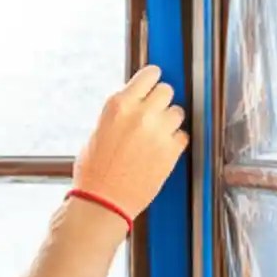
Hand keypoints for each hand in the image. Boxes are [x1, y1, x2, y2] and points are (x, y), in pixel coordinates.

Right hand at [73, 65, 187, 218]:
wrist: (103, 201)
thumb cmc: (94, 171)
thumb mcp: (99, 131)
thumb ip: (120, 115)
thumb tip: (134, 105)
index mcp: (118, 105)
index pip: (148, 75)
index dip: (152, 78)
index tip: (154, 81)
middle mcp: (140, 114)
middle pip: (166, 90)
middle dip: (161, 100)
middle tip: (154, 112)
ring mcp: (158, 132)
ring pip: (178, 112)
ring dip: (170, 120)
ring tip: (157, 134)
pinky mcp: (171, 151)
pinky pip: (182, 136)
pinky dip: (175, 141)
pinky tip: (161, 149)